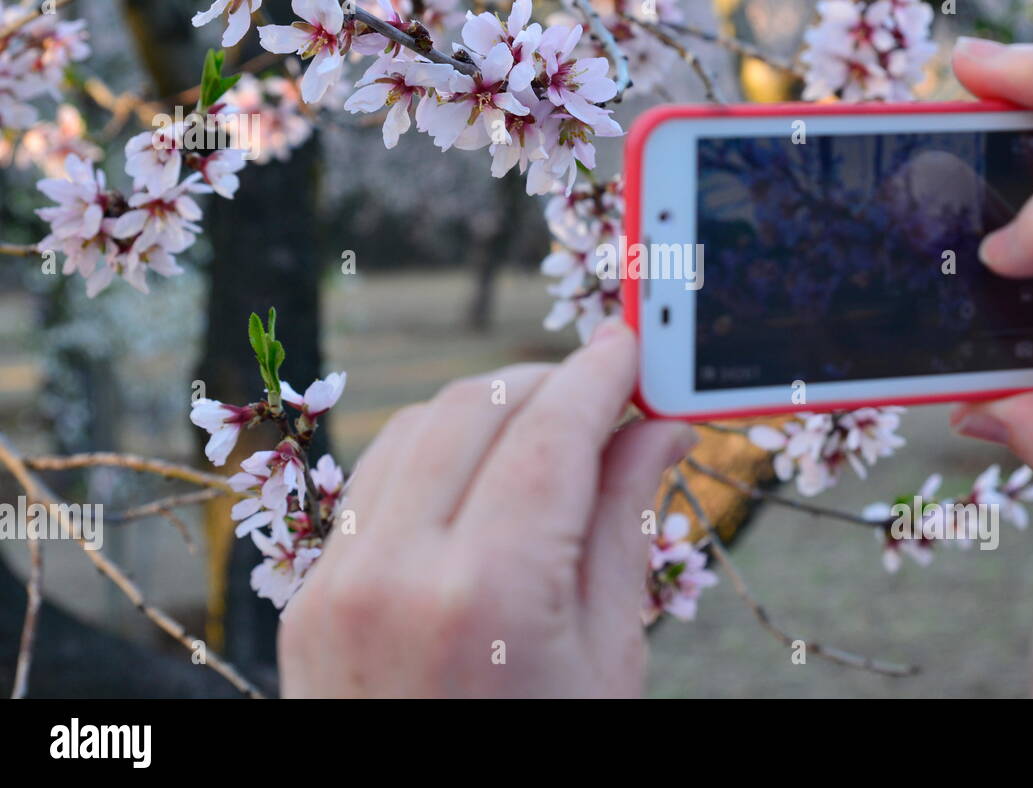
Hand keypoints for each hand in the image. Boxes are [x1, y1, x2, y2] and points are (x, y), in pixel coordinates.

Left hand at [278, 319, 695, 696]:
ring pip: (419, 424)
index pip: (552, 429)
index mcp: (490, 598)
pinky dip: (437, 450)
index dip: (603, 374)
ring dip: (493, 407)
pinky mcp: (312, 595)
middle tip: (610, 394)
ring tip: (554, 432)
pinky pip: (375, 477)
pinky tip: (486, 473)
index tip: (635, 348)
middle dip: (552, 381)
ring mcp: (339, 583)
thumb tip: (658, 427)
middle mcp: (397, 574)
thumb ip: (626, 523)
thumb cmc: (544, 761)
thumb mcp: (609, 659)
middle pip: (479, 406)